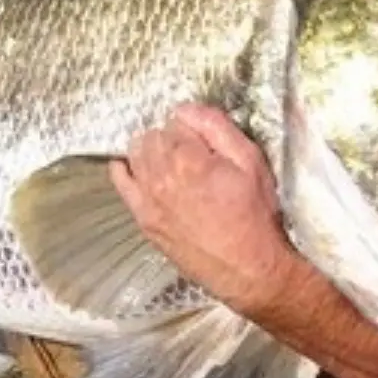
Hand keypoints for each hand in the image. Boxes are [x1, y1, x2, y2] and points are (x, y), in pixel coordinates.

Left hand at [109, 103, 300, 315]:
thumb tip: (186, 109)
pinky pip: (121, 182)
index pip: (176, 120)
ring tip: (174, 162)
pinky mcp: (143, 219)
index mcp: (188, 158)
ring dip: (151, 150)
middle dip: (171, 137)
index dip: (194, 128)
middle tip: (195, 152)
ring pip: (135, 153)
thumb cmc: (256, 215)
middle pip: (151, 135)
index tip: (208, 142)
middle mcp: (160, 176)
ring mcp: (147, 199)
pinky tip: (138, 169)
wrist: (248, 268)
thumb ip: (217, 128)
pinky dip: (126, 169)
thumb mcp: (251, 162)